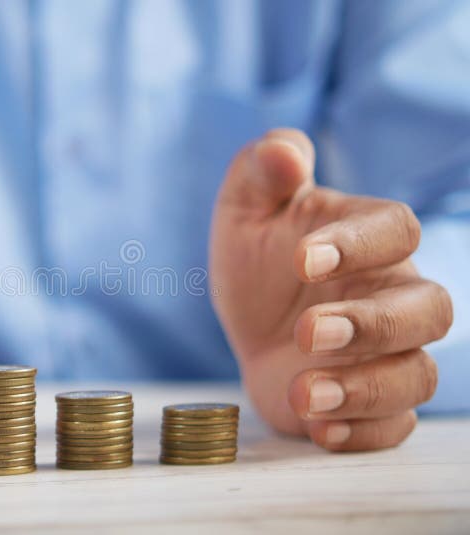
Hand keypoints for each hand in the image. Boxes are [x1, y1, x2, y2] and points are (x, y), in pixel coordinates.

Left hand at [209, 129, 452, 450]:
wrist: (249, 328)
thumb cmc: (256, 262)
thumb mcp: (245, 209)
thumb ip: (263, 170)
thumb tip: (285, 153)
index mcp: (367, 240)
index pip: (396, 230)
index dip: (359, 242)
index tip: (302, 258)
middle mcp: (393, 296)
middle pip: (429, 309)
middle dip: (371, 323)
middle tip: (304, 332)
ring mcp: (389, 354)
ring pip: (418, 374)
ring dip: (364, 388)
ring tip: (303, 394)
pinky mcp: (373, 404)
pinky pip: (394, 424)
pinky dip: (362, 431)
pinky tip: (318, 430)